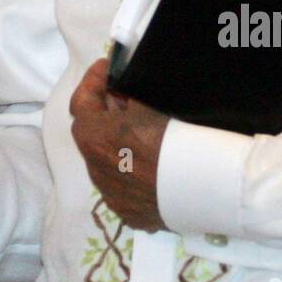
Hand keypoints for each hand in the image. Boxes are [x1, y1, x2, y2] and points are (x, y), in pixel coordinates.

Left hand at [69, 58, 167, 231]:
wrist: (200, 184)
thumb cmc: (170, 136)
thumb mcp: (146, 100)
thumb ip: (127, 89)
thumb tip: (121, 84)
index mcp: (91, 135)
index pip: (81, 100)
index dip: (94, 80)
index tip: (108, 68)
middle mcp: (93, 167)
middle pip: (92, 132)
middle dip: (105, 112)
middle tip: (125, 97)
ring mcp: (110, 194)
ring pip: (107, 161)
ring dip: (117, 144)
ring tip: (140, 133)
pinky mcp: (129, 213)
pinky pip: (124, 186)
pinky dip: (131, 172)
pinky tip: (151, 165)